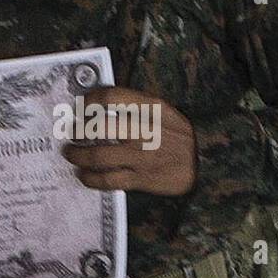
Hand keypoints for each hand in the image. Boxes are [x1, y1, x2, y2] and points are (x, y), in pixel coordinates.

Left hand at [61, 86, 196, 196]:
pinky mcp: (142, 179)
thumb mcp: (163, 110)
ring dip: (77, 155)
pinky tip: (83, 175)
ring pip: (99, 156)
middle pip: (99, 127)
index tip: (78, 106)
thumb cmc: (178, 134)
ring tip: (70, 154)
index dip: (88, 100)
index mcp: (151, 107)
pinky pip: (109, 180)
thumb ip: (134, 104)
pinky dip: (90, 178)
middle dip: (77, 130)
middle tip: (69, 133)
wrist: (207, 162)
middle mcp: (145, 130)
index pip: (111, 97)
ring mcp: (143, 156)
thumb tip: (95, 101)